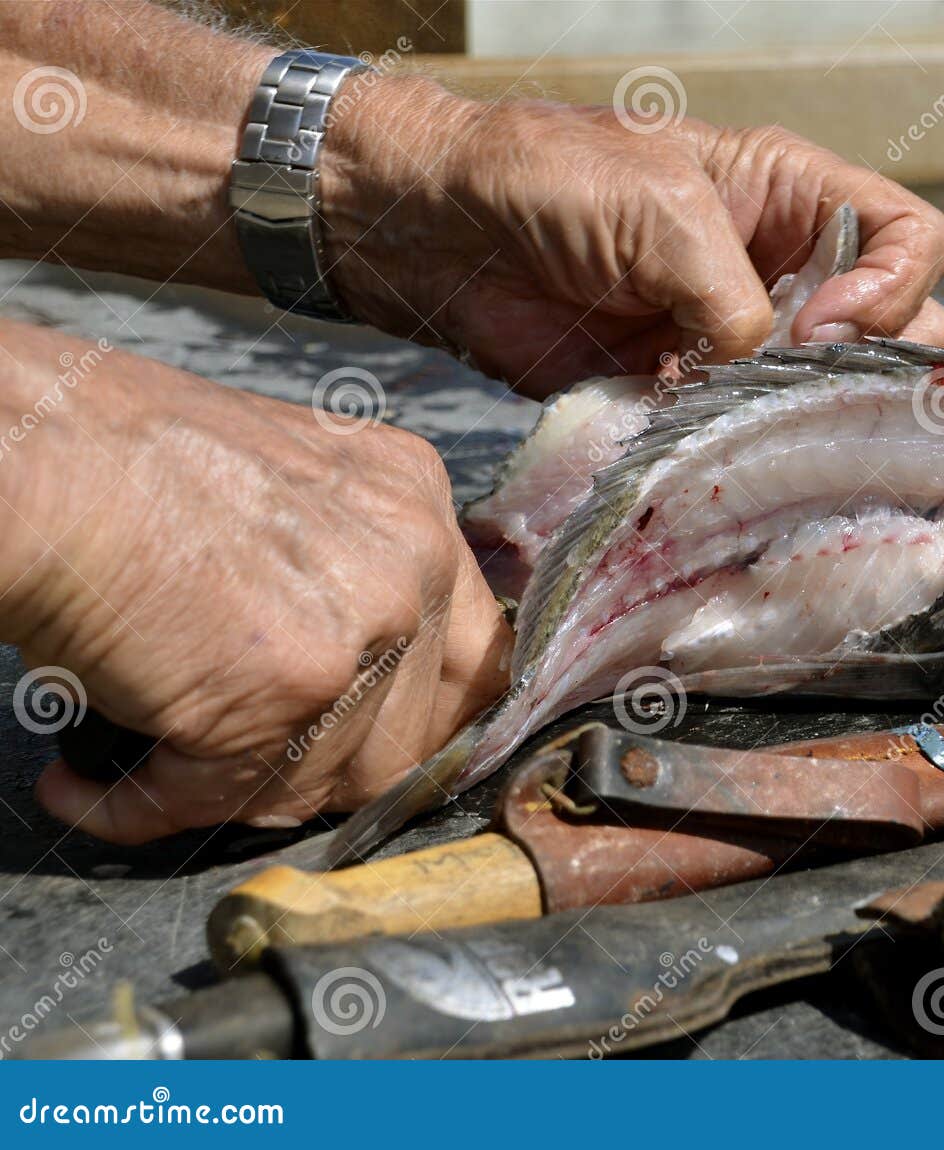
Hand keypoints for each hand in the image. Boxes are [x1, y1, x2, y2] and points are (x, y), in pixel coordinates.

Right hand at [0, 323, 510, 843]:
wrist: (30, 456)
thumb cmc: (110, 454)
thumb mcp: (272, 489)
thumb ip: (332, 571)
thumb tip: (338, 682)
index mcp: (412, 503)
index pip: (468, 656)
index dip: (411, 721)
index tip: (356, 753)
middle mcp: (412, 558)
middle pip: (414, 733)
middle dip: (323, 773)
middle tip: (236, 771)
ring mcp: (368, 621)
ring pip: (323, 778)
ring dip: (225, 790)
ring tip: (140, 768)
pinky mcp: (297, 684)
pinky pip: (226, 795)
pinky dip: (144, 806)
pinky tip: (86, 784)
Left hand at [319, 83, 943, 393]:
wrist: (438, 232)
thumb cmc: (546, 179)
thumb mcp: (660, 207)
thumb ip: (733, 297)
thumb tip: (758, 378)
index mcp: (793, 199)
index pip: (910, 239)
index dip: (894, 287)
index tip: (825, 325)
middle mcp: (781, 272)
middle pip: (893, 327)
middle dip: (871, 363)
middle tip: (804, 386)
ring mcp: (735, 340)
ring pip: (822, 395)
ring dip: (809, 419)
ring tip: (762, 429)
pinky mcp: (684, 395)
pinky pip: (741, 435)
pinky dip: (739, 453)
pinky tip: (715, 458)